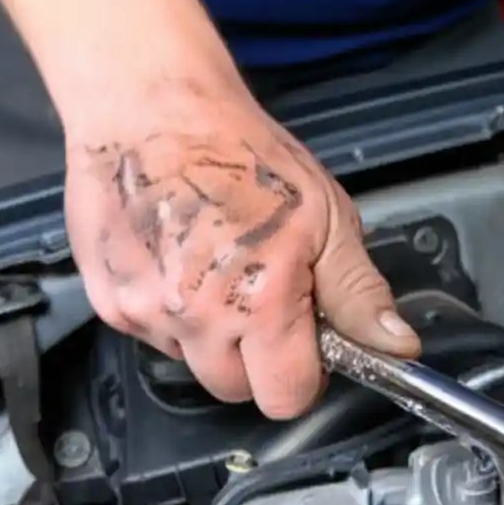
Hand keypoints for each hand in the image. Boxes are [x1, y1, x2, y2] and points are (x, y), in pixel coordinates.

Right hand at [63, 98, 420, 418]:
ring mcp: (145, 313)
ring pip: (191, 361)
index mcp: (261, 303)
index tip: (306, 345)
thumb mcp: (326, 215)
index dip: (304, 376)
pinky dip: (168, 310)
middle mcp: (197, 318)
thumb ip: (358, 291)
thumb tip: (395, 343)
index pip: (287, 397)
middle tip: (262, 299)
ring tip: (216, 265)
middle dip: (256, 359)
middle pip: (235, 390)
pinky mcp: (108, 300)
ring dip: (209, 334)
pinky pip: (150, 333)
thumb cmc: (238, 150)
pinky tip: (179, 258)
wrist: (152, 107)